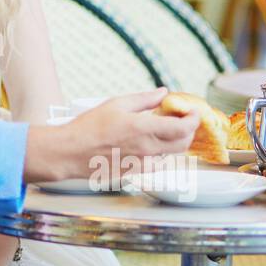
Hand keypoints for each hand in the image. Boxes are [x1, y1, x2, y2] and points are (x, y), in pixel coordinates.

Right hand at [23, 89, 199, 182]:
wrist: (71, 152)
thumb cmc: (89, 127)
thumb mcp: (116, 104)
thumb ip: (144, 99)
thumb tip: (162, 93)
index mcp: (144, 128)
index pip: (184, 127)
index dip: (194, 119)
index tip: (193, 112)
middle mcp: (147, 148)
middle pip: (183, 143)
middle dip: (188, 131)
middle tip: (182, 120)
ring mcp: (143, 163)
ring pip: (172, 155)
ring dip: (175, 142)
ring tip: (163, 130)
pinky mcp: (135, 173)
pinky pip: (157, 164)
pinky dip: (160, 153)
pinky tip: (148, 144)